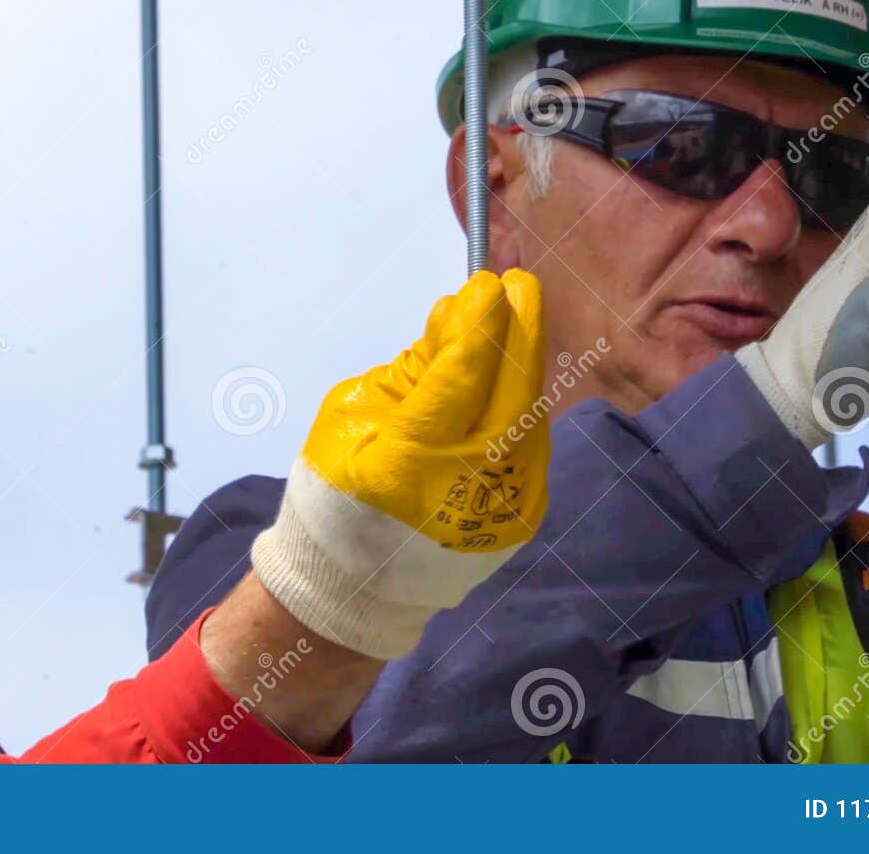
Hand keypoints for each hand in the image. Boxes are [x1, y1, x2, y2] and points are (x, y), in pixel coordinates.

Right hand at [250, 269, 549, 658]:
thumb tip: (457, 319)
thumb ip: (412, 368)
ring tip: (511, 319)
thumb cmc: (337, 491)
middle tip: (518, 284)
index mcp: (409, 463)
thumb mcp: (353, 414)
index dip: (481, 323)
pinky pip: (531, 440)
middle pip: (513, 389)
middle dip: (520, 329)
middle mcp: (467, 486)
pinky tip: (508, 375)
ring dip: (524, 361)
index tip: (487, 281)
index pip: (462, 376)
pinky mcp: (525, 515)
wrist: (358, 587)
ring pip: (530, 411)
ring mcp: (504, 505)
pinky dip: (522, 401)